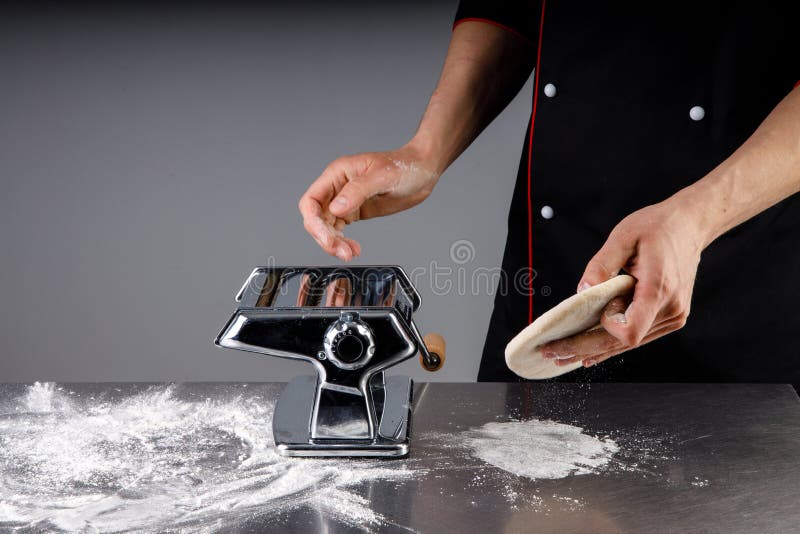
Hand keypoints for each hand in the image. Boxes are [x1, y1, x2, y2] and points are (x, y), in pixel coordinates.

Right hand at [298, 144, 438, 260]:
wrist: (423, 170)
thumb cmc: (405, 165)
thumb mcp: (383, 176)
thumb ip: (358, 191)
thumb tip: (337, 208)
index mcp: (337, 174)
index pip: (311, 201)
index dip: (314, 222)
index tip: (327, 238)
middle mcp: (337, 187)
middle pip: (317, 218)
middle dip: (325, 237)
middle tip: (342, 252)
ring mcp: (346, 200)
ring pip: (327, 227)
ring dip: (334, 243)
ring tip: (350, 253)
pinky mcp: (356, 210)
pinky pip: (339, 229)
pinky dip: (342, 242)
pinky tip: (353, 248)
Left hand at [540, 199, 705, 367]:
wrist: (689, 226)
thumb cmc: (657, 227)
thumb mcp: (623, 237)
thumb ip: (601, 266)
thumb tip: (582, 292)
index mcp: (659, 288)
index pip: (630, 330)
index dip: (608, 327)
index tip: (599, 310)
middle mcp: (670, 309)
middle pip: (623, 343)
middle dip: (584, 348)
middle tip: (552, 352)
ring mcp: (672, 316)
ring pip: (628, 345)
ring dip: (595, 350)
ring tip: (562, 356)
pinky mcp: (670, 317)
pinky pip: (637, 337)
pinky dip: (611, 344)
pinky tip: (589, 353)